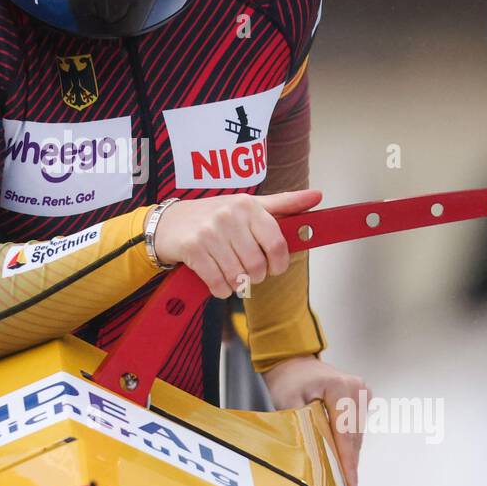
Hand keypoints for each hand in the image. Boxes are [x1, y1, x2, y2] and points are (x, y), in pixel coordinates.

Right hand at [152, 189, 321, 298]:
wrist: (169, 222)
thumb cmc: (214, 216)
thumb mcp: (248, 206)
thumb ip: (283, 204)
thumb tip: (317, 196)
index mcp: (248, 205)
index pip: (277, 245)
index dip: (279, 264)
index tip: (273, 267)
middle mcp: (229, 216)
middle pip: (257, 266)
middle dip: (254, 276)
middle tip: (245, 270)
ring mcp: (210, 232)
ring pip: (238, 277)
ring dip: (236, 284)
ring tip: (229, 272)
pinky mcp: (194, 249)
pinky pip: (218, 283)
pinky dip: (221, 289)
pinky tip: (216, 279)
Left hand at [263, 355, 369, 485]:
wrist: (293, 361)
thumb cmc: (288, 380)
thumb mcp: (287, 401)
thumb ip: (301, 426)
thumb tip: (309, 456)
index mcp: (341, 388)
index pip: (345, 434)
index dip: (347, 464)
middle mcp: (357, 390)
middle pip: (353, 437)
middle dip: (349, 465)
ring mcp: (362, 393)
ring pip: (356, 435)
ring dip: (349, 456)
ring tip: (344, 482)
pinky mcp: (361, 399)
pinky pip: (355, 428)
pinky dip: (348, 445)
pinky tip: (342, 461)